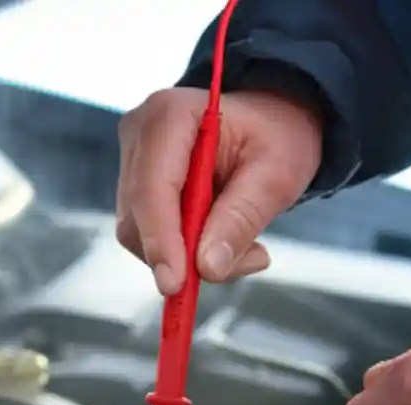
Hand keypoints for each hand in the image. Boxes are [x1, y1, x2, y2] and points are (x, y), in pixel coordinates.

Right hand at [115, 87, 322, 294]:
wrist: (270, 118)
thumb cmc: (276, 133)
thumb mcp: (277, 174)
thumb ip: (241, 218)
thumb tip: (207, 268)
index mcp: (170, 115)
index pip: (151, 187)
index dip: (160, 239)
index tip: (177, 283)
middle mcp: (140, 133)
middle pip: (139, 216)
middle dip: (183, 254)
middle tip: (247, 260)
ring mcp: (133, 159)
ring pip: (140, 232)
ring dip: (188, 256)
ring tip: (246, 247)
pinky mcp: (136, 183)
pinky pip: (149, 233)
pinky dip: (185, 250)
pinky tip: (222, 238)